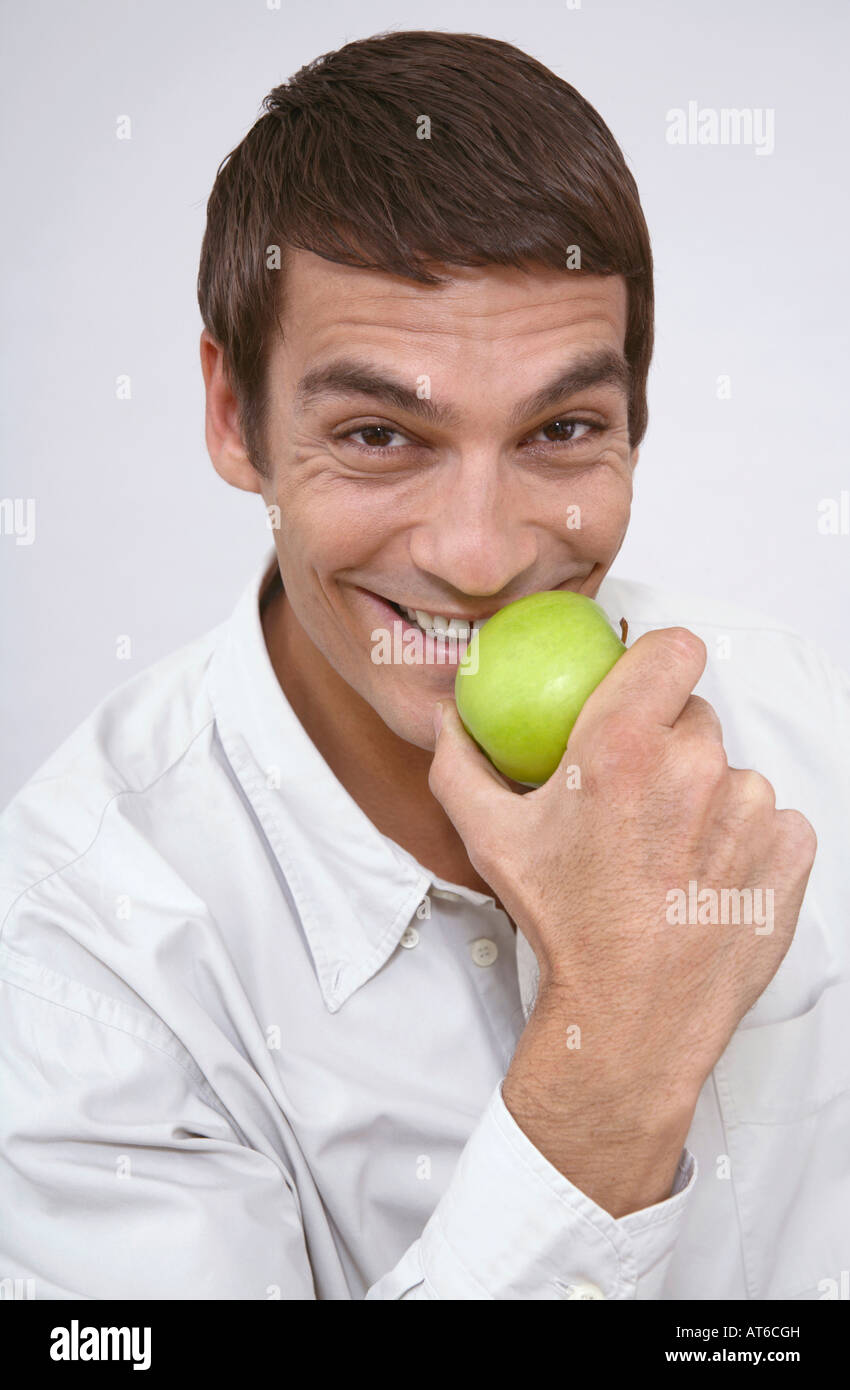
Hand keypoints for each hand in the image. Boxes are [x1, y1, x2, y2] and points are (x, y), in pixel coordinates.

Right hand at [429, 628, 816, 1211]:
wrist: (629, 1017)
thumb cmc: (564, 926)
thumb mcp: (492, 840)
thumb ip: (461, 764)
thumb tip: (449, 718)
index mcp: (624, 746)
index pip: (675, 648)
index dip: (659, 664)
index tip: (646, 690)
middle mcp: (695, 767)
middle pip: (695, 719)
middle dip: (668, 748)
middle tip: (637, 804)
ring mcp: (750, 809)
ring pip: (733, 773)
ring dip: (708, 799)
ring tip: (670, 854)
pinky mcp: (787, 851)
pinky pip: (772, 820)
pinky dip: (747, 840)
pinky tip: (707, 876)